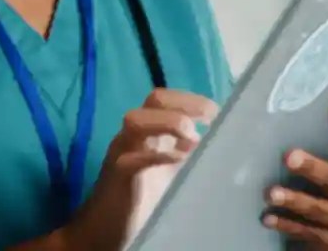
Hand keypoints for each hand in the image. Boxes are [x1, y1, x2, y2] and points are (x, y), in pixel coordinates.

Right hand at [60, 89, 218, 250]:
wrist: (106, 228)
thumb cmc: (144, 198)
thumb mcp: (174, 170)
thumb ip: (191, 153)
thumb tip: (220, 138)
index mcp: (151, 131)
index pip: (171, 99)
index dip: (196, 101)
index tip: (219, 113)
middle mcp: (136, 135)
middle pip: (155, 99)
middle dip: (186, 104)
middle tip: (209, 121)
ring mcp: (123, 152)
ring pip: (135, 120)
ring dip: (169, 123)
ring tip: (192, 138)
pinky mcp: (119, 176)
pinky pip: (132, 159)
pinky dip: (158, 156)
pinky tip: (178, 161)